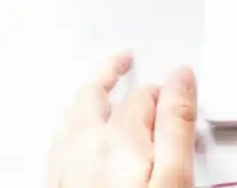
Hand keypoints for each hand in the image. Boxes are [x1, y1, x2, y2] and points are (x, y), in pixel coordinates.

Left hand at [49, 53, 198, 187]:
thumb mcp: (174, 176)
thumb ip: (178, 126)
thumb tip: (181, 80)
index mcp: (116, 138)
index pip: (143, 95)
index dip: (165, 94)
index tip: (179, 97)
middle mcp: (82, 148)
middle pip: (94, 94)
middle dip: (111, 73)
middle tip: (124, 60)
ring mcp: (63, 168)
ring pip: (73, 116)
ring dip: (89, 96)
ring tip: (101, 87)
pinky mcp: (55, 184)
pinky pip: (60, 141)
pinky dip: (73, 125)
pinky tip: (80, 132)